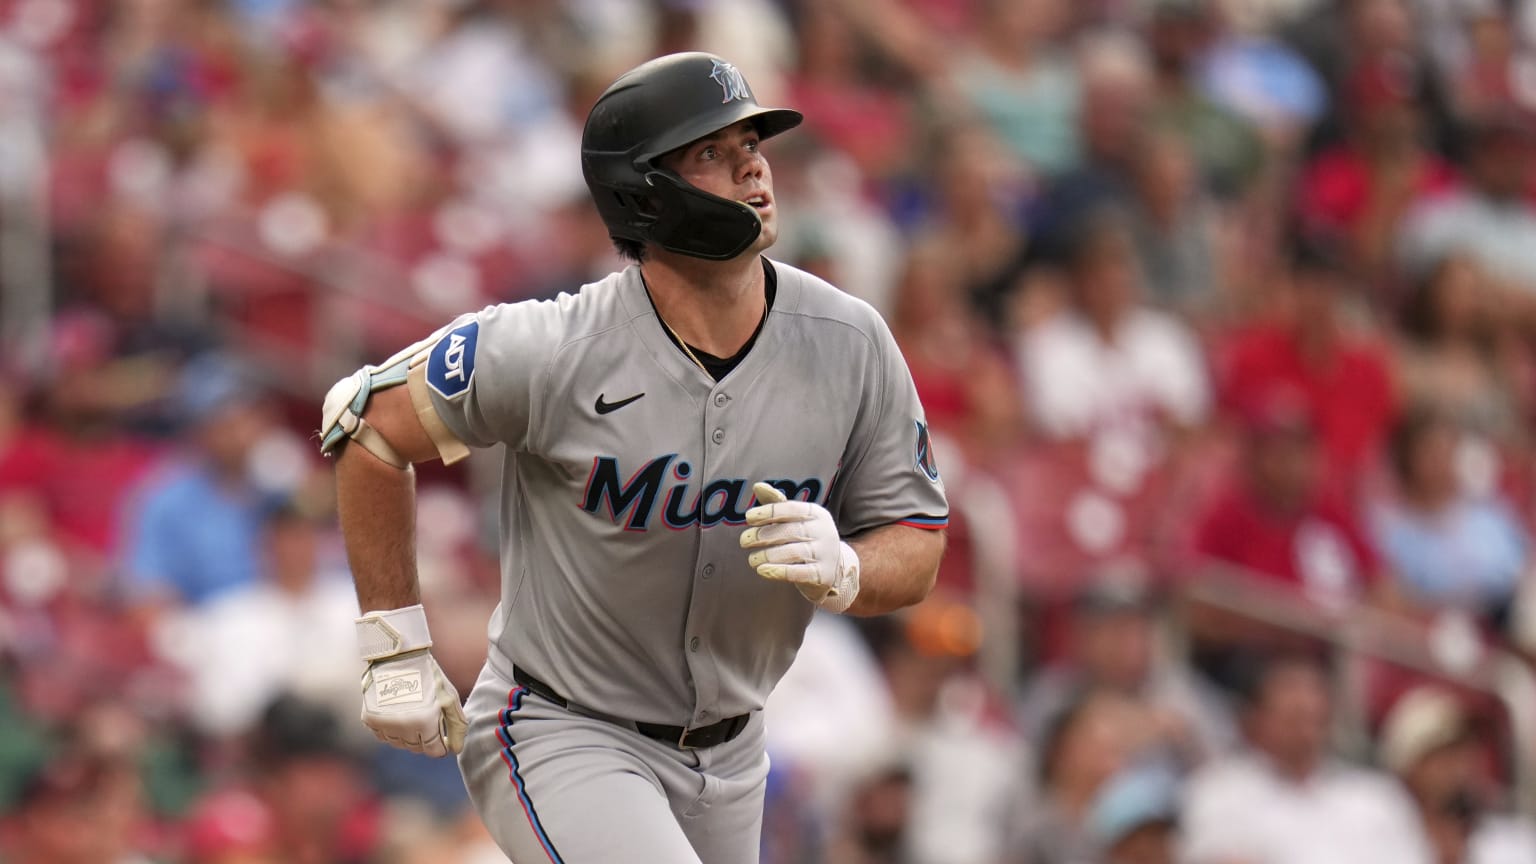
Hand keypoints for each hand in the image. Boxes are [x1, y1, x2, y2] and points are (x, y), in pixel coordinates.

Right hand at [356, 606, 467, 756]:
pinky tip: (399, 715)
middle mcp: (402, 727)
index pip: (433, 751)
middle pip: (416, 748)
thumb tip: (456, 749)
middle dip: (425, 740)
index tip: (442, 738)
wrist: (397, 656)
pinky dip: (392, 731)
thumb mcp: (449, 698)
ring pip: (399, 744)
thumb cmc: (428, 675)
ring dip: (408, 737)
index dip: (440, 747)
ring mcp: (384, 724)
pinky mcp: (370, 719)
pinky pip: (383, 736)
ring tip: (414, 716)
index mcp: (424, 722)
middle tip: (429, 722)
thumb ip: (456, 726)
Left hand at [740, 482, 859, 612]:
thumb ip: (776, 503)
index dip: (769, 512)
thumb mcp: (794, 520)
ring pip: (792, 552)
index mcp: (816, 514)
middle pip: (789, 531)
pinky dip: (777, 571)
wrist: (832, 569)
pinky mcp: (823, 575)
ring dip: (766, 555)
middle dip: (762, 536)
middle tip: (744, 541)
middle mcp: (824, 531)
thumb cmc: (805, 539)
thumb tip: (757, 486)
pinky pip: (798, 572)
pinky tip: (762, 570)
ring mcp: (826, 554)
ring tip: (752, 559)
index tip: (749, 517)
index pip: (791, 508)